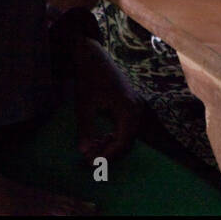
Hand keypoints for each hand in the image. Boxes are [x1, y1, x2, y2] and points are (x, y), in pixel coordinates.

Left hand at [71, 36, 142, 161]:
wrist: (94, 56)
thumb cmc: (89, 78)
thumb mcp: (84, 105)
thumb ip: (85, 130)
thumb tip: (83, 152)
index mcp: (127, 108)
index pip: (123, 142)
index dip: (108, 156)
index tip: (92, 163)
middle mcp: (136, 108)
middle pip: (128, 141)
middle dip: (109, 152)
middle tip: (90, 159)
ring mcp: (136, 105)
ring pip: (128, 134)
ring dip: (113, 144)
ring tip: (94, 148)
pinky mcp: (132, 104)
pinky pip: (128, 126)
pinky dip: (116, 135)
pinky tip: (102, 136)